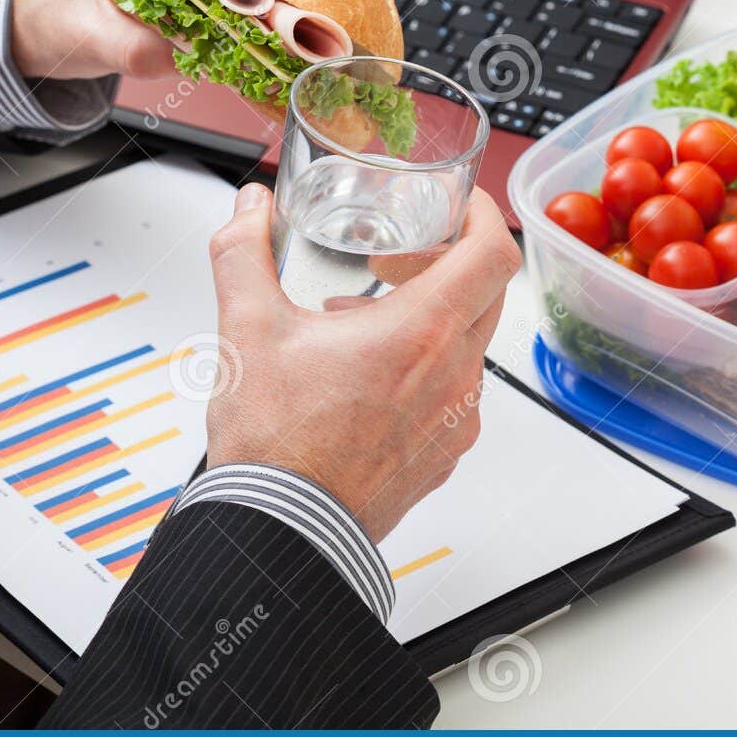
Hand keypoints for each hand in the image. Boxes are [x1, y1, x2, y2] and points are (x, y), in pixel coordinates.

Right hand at [203, 183, 521, 542]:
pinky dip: (423, 370)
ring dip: (426, 320)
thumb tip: (248, 209)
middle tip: (391, 264)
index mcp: (422, 334)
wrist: (282, 531)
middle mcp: (455, 376)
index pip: (493, 253)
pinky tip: (367, 380)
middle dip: (440, 265)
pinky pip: (454, 393)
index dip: (480, 215)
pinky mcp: (445, 454)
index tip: (456, 205)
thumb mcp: (247, 329)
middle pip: (484, 294)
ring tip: (358, 326)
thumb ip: (244, 252)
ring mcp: (456, 420)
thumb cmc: (275, 444)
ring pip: (467, 345)